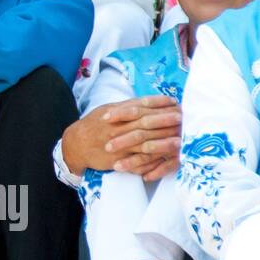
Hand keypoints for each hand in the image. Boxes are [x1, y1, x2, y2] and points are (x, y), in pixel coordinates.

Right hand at [60, 95, 181, 181]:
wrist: (76, 144)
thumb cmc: (94, 124)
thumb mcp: (108, 109)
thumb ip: (128, 106)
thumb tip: (150, 100)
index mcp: (117, 112)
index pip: (141, 106)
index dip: (158, 104)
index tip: (174, 101)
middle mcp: (118, 127)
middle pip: (145, 122)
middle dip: (165, 120)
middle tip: (182, 117)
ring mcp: (119, 143)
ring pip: (144, 142)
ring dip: (163, 141)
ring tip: (180, 139)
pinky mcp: (119, 159)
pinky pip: (138, 160)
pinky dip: (153, 159)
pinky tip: (166, 157)